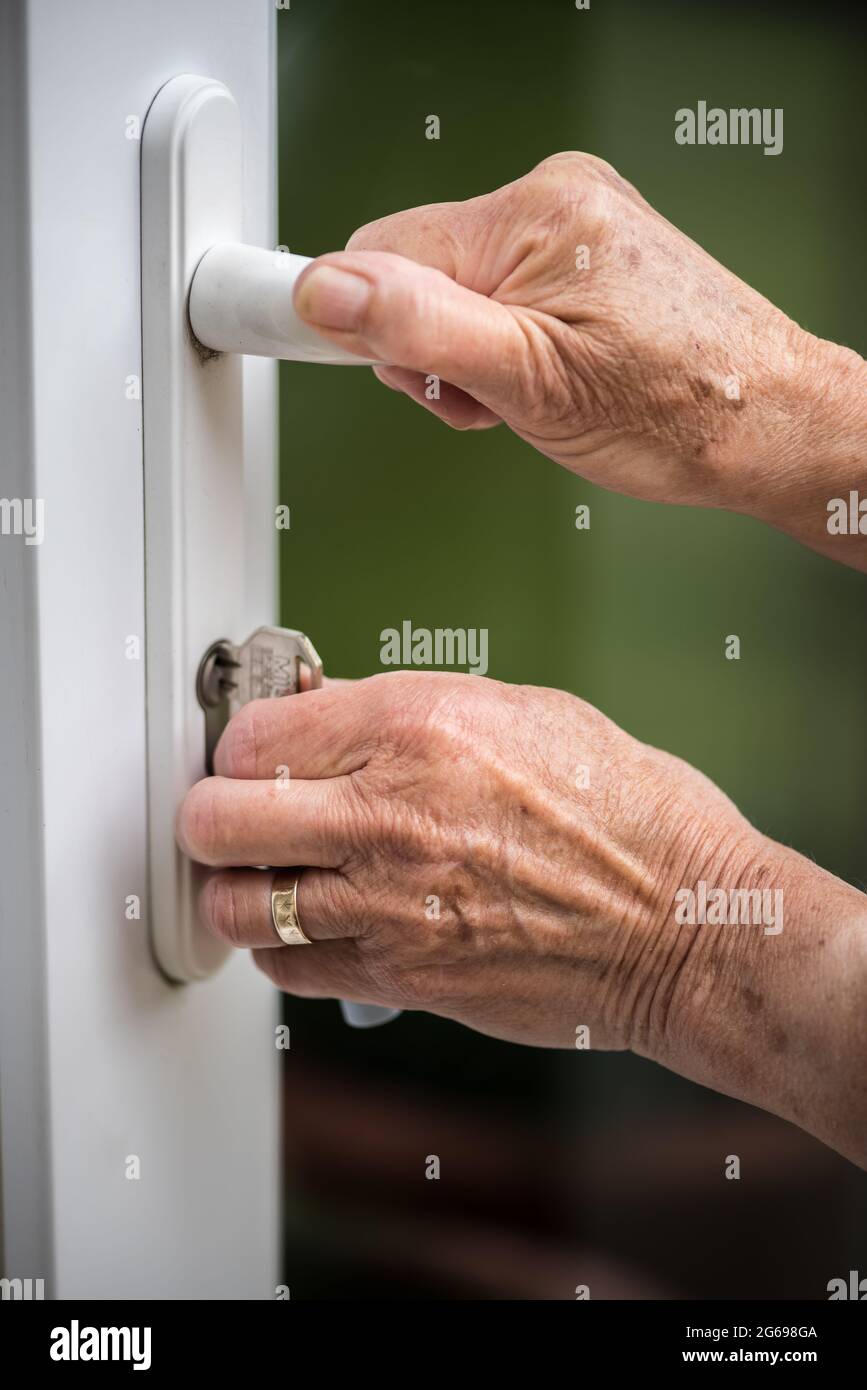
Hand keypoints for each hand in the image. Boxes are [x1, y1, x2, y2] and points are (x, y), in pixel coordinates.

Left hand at [177, 672, 866, 1165]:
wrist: (684, 924)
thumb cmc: (628, 812)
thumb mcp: (525, 711)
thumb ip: (412, 712)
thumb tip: (332, 713)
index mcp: (416, 727)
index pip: (254, 734)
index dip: (245, 742)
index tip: (256, 751)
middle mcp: (387, 813)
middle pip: (218, 818)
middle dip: (216, 812)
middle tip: (236, 811)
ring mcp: (388, 903)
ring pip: (237, 903)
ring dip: (239, 886)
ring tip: (267, 873)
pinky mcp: (402, 974)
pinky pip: (288, 966)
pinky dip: (283, 946)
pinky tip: (313, 925)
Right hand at [294, 152, 866, 568]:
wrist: (769, 424)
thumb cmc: (680, 408)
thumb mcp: (531, 382)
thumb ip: (422, 329)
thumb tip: (330, 289)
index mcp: (533, 214)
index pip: (381, 252)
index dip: (371, 329)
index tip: (364, 363)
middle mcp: (555, 198)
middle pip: (417, 270)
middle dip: (433, 351)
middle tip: (491, 398)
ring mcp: (575, 222)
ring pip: (456, 289)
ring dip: (471, 356)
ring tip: (531, 394)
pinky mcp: (588, 250)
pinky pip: (501, 291)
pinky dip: (506, 344)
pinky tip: (547, 377)